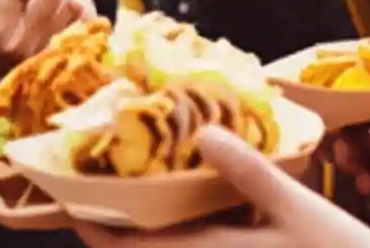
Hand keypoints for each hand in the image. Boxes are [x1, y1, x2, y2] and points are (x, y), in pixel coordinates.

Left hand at [75, 127, 369, 247]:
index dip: (90, 224)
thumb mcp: (300, 212)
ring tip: (148, 193)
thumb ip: (250, 174)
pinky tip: (202, 219)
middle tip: (108, 181)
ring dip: (149, 236)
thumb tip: (202, 132)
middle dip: (116, 227)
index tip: (69, 191)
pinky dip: (182, 244)